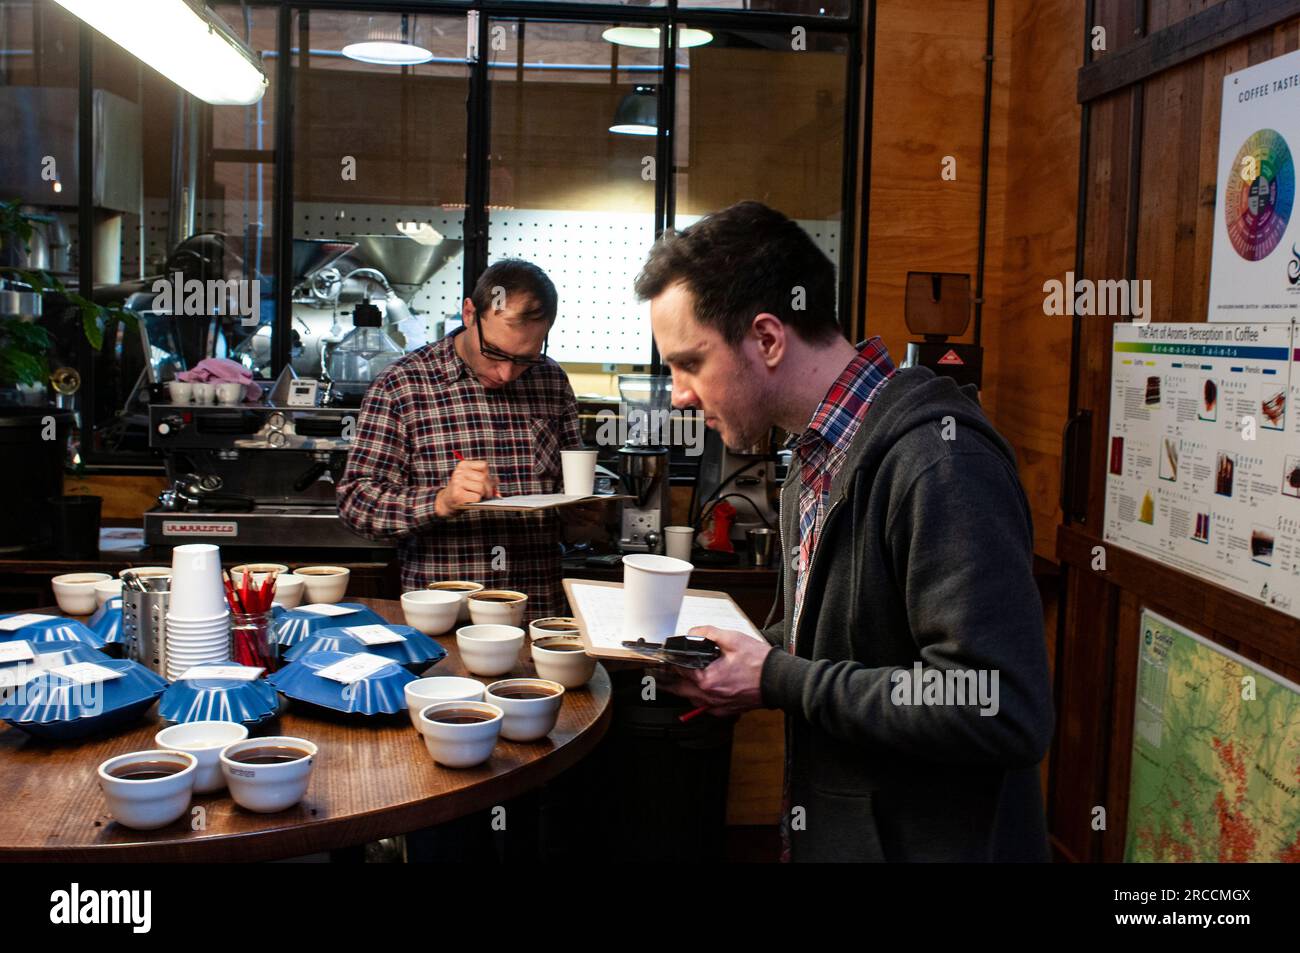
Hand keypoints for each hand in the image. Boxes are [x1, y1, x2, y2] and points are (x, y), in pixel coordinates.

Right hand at [435, 459, 498, 516]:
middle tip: (487, 494)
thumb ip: (485, 479)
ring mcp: (457, 483)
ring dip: (483, 495)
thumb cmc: (463, 490)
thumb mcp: (473, 481)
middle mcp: (459, 472)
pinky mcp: (457, 495)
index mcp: (463, 465)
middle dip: (489, 488)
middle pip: (483, 478)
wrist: (446, 502)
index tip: (486, 482)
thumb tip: (497, 480)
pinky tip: (471, 500)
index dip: (488, 475)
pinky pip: (476, 497)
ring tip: (478, 497)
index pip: (484, 465)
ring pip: (481, 488)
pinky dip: (477, 501)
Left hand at [650, 625, 771, 717]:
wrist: (779, 681)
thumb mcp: (733, 639)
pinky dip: (698, 698)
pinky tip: (698, 691)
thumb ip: (709, 633)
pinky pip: (704, 707)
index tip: (659, 660)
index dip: (668, 663)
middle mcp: (709, 697)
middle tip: (655, 676)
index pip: (679, 671)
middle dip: (665, 682)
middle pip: (678, 690)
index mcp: (707, 680)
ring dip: (681, 691)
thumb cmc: (760, 663)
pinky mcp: (726, 711)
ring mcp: (718, 706)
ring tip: (672, 682)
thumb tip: (694, 632)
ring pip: (690, 700)